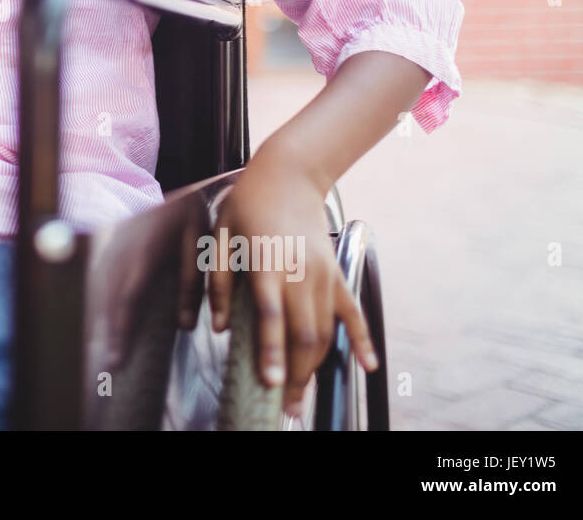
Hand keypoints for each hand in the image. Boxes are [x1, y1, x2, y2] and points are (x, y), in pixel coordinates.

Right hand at [104, 188, 207, 370]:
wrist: (176, 185)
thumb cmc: (189, 216)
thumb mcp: (198, 246)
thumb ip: (192, 284)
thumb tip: (186, 326)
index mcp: (144, 255)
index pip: (127, 299)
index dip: (120, 330)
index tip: (117, 357)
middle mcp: (121, 253)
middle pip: (106, 300)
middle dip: (106, 334)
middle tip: (108, 366)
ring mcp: (112, 248)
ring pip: (99, 290)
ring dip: (99, 320)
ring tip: (102, 351)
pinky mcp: (111, 247)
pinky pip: (99, 278)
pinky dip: (99, 302)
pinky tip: (101, 321)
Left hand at [206, 146, 378, 417]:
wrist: (289, 175)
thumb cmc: (247, 204)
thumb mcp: (220, 234)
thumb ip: (217, 281)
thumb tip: (215, 325)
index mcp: (267, 263)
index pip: (270, 315)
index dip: (272, 351)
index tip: (272, 382)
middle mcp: (299, 272)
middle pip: (304, 332)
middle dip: (297, 373)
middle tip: (287, 407)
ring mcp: (324, 274)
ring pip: (326, 330)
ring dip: (317, 366)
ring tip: (304, 398)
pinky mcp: (336, 273)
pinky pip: (352, 312)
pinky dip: (362, 340)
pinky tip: (367, 366)